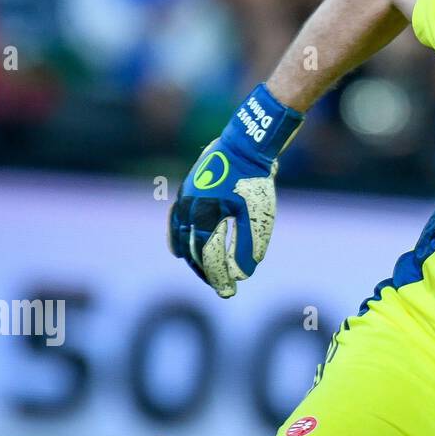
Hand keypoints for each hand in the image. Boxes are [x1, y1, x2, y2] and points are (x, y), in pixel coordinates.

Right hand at [167, 84, 303, 297]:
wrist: (247, 142)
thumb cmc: (255, 179)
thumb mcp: (258, 214)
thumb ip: (248, 245)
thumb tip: (243, 274)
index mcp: (206, 216)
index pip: (210, 257)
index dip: (219, 277)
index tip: (229, 292)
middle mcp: (189, 209)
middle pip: (194, 250)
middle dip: (207, 271)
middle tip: (221, 287)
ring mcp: (186, 198)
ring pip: (182, 236)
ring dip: (192, 257)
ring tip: (201, 273)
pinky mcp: (188, 190)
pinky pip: (176, 220)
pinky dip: (177, 238)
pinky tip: (179, 250)